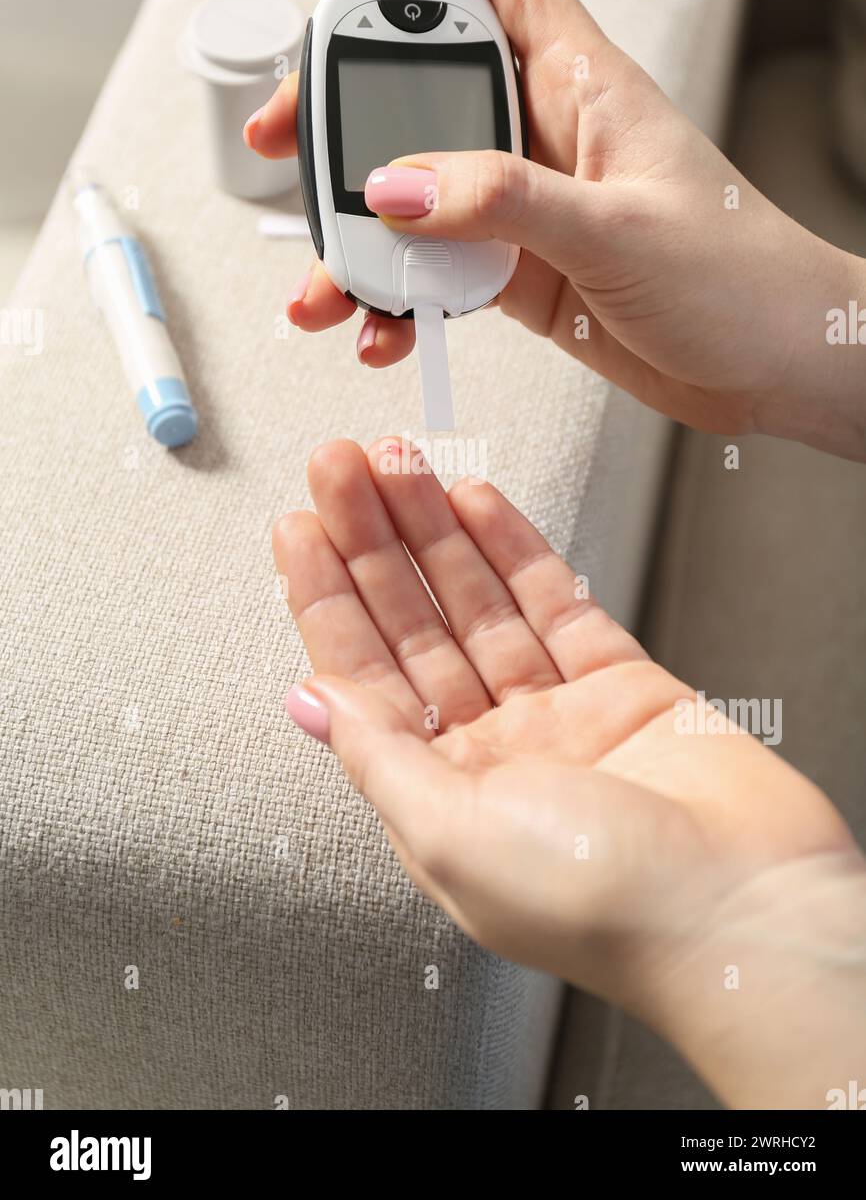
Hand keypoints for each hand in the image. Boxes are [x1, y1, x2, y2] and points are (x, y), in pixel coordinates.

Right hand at [248, 0, 865, 460]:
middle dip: (346, 111)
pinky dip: (401, 301)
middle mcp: (549, 140)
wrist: (776, 367)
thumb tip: (399, 186)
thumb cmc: (740, 280)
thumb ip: (504, 202)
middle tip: (290, 138)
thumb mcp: (619, 230)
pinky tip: (383, 328)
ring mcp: (530, 210)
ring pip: (419, 196)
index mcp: (586, 88)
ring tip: (324, 281)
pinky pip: (437, 274)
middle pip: (425, 91)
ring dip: (361, 237)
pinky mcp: (523, 275)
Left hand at [273, 437, 865, 1105]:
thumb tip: (309, 702)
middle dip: (372, 542)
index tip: (298, 526)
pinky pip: (554, 602)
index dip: (325, 596)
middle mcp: (490, 754)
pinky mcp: (621, 684)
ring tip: (397, 461)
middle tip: (338, 466)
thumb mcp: (452, 834)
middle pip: (414, 626)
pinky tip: (474, 502)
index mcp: (438, 797)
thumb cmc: (602, 907)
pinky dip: (513, 548)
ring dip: (433, 530)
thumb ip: (380, 757)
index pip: (364, 676)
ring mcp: (556, 715)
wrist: (746, 909)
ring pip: (478, 602)